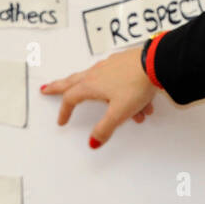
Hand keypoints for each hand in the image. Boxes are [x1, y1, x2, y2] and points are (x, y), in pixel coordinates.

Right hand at [40, 46, 157, 147]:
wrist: (156, 63)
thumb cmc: (136, 86)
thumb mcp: (119, 113)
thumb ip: (104, 128)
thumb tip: (93, 142)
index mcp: (91, 85)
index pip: (71, 98)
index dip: (65, 111)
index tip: (62, 121)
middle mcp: (98, 72)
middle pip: (73, 81)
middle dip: (60, 86)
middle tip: (48, 88)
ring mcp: (110, 65)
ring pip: (100, 81)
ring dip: (106, 97)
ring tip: (121, 109)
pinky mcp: (124, 61)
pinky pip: (118, 79)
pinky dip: (124, 92)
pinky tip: (140, 101)